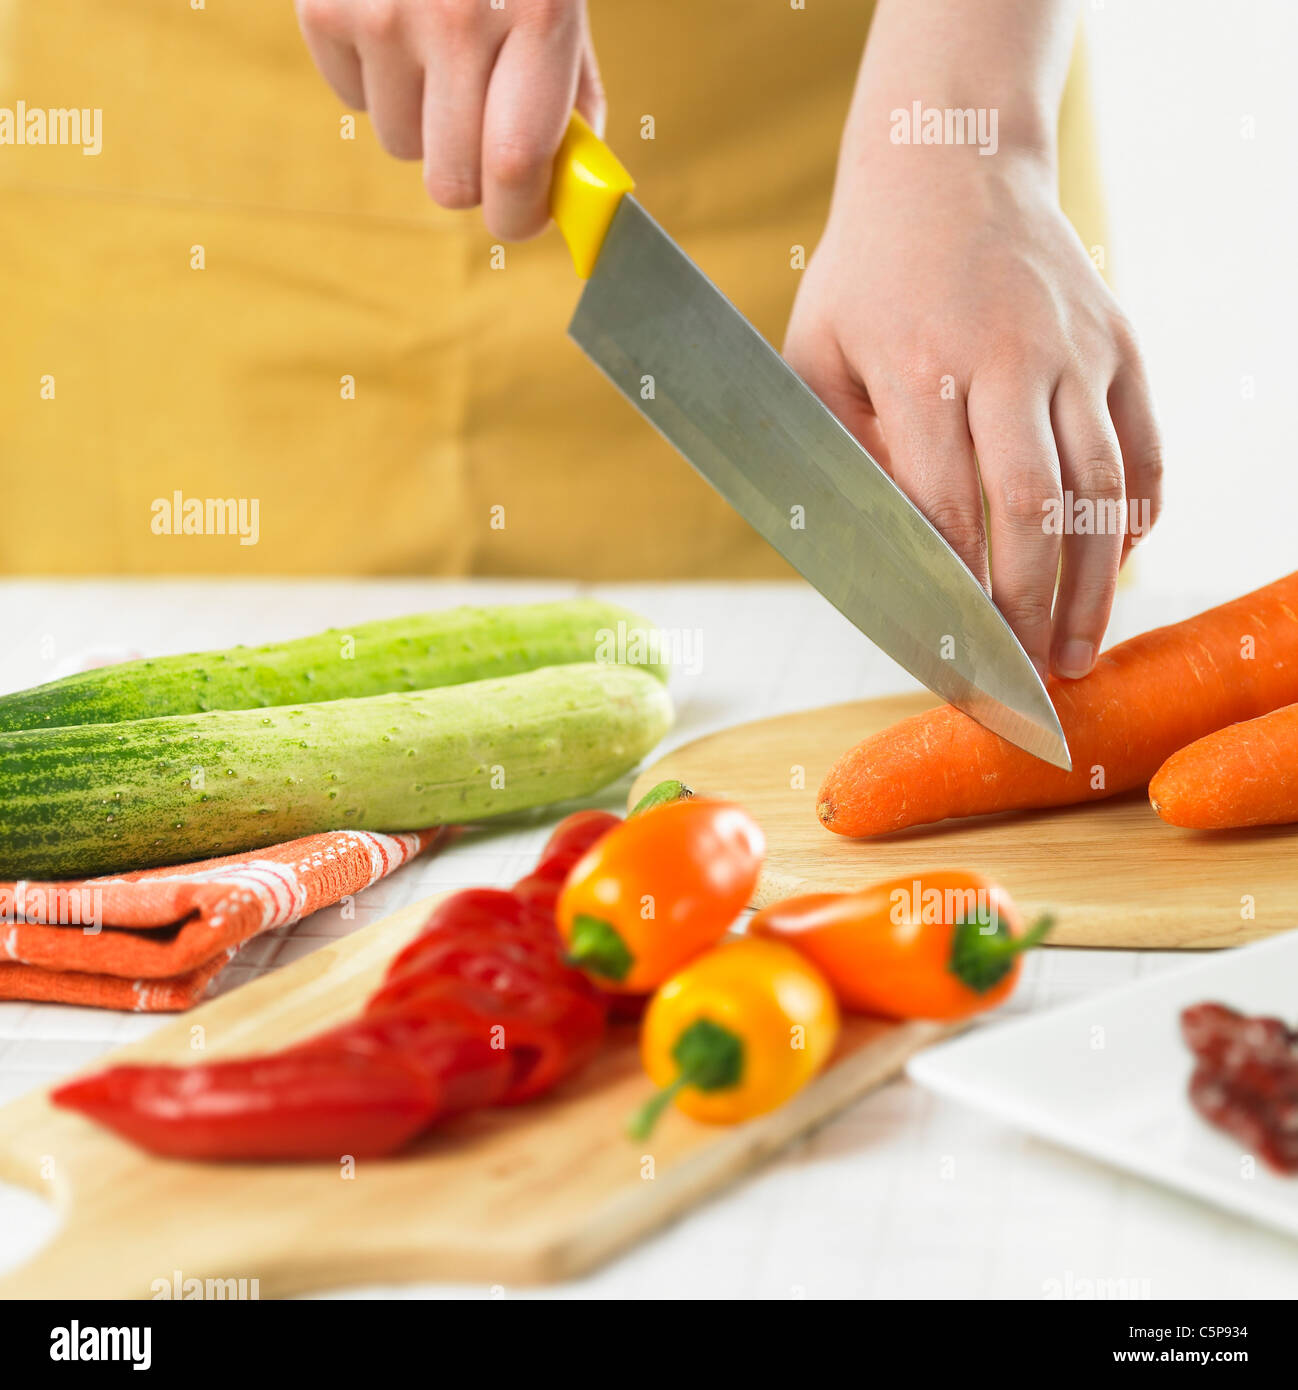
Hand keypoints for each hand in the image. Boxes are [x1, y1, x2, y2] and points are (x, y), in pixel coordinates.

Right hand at [295, 0, 603, 238]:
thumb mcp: (563, 4)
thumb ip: (568, 98)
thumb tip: (563, 195)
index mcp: (538, 17)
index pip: (516, 168)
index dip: (520, 214)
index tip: (522, 215)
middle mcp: (456, 17)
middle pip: (451, 181)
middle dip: (472, 177)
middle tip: (480, 132)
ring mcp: (382, 11)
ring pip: (401, 145)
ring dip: (423, 119)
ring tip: (437, 46)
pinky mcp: (323, 4)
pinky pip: (352, 98)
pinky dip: (375, 78)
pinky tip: (396, 20)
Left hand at [784, 143, 1162, 680]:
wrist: (950, 164)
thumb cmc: (866, 276)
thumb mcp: (814, 355)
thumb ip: (834, 452)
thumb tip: (864, 553)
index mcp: (921, 367)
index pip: (947, 509)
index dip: (956, 594)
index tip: (954, 656)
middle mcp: (1010, 358)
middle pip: (1034, 509)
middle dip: (1033, 606)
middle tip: (1030, 678)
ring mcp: (1076, 349)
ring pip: (1101, 487)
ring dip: (1096, 581)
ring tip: (1081, 649)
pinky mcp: (1120, 344)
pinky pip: (1142, 446)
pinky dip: (1136, 514)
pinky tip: (1117, 564)